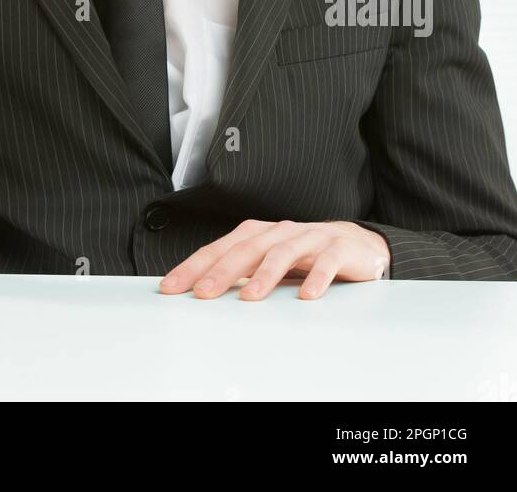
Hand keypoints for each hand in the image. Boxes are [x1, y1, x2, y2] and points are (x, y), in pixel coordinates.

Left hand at [159, 219, 389, 300]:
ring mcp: (309, 238)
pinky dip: (316, 278)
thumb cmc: (305, 255)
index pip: (220, 249)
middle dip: (221, 271)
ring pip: (282, 253)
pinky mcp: (337, 249)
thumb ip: (242, 272)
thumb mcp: (269, 262)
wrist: (357, 243)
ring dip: (264, 275)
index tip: (171, 287)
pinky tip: (307, 296)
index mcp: (259, 234)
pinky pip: (326, 262)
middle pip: (246, 249)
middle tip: (202, 293)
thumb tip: (201, 289)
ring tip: (250, 298)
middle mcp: (280, 232)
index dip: (194, 266)